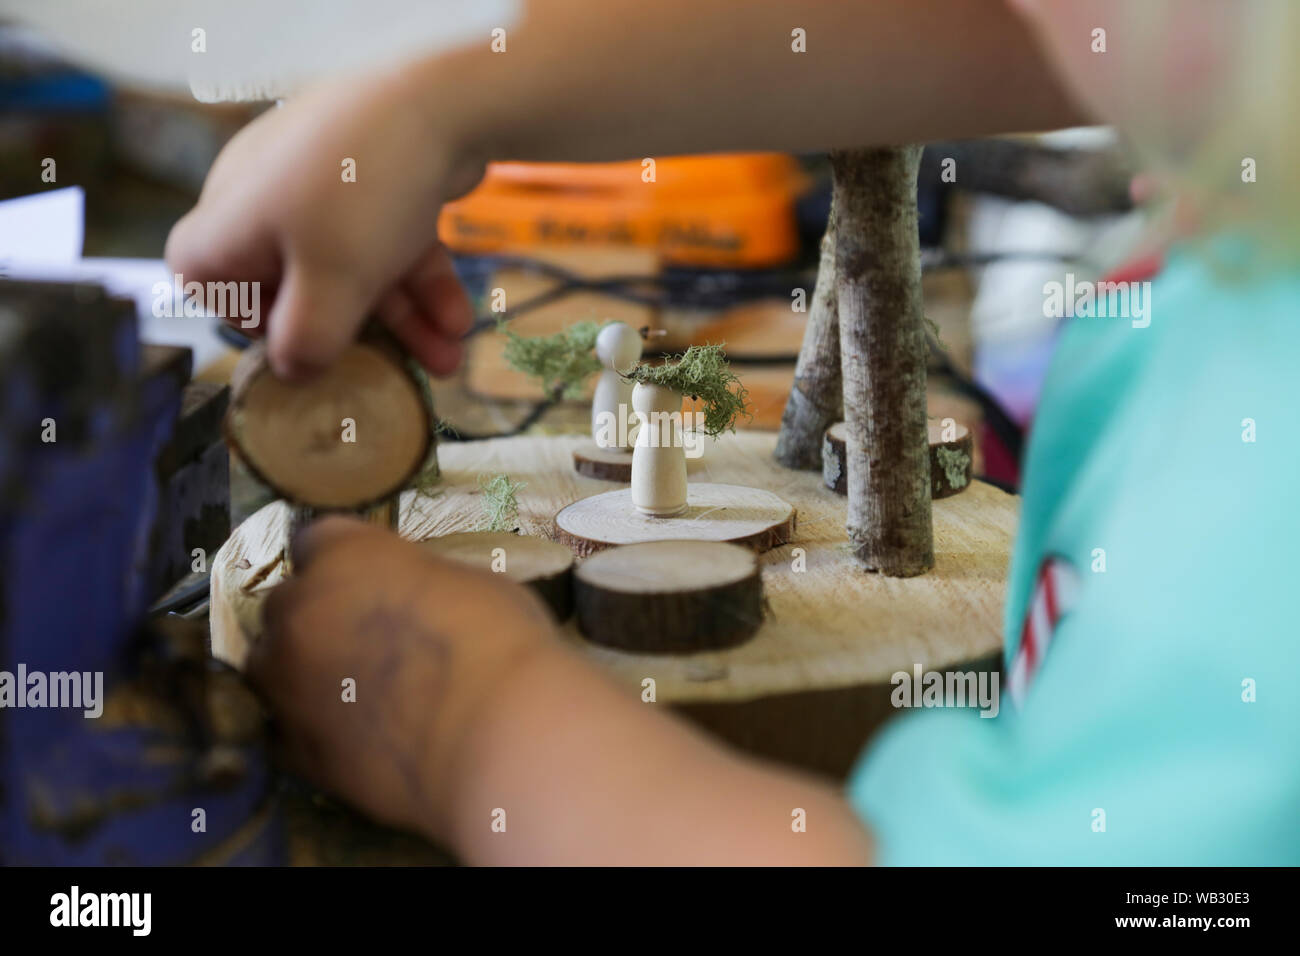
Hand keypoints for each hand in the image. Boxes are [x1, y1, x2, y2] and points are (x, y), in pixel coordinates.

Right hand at [166, 69, 483, 380]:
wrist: (442, 102)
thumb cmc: (360, 194)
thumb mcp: (332, 285)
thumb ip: (306, 341)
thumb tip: (293, 372)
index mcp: (231, 217)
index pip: (201, 273)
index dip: (241, 316)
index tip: (289, 338)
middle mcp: (268, 196)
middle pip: (297, 283)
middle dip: (355, 334)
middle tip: (392, 371)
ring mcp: (324, 184)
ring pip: (355, 268)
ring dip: (402, 319)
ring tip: (448, 359)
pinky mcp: (374, 178)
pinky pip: (387, 240)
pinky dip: (419, 280)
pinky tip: (458, 321)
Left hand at [247, 517, 555, 835]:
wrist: (495, 737)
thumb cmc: (502, 643)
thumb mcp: (469, 582)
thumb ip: (419, 585)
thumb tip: (417, 602)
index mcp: (344, 555)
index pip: (316, 540)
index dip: (343, 562)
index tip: (371, 580)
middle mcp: (299, 610)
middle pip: (285, 603)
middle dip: (316, 616)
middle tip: (366, 640)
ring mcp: (286, 683)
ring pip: (266, 666)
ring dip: (297, 671)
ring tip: (347, 692)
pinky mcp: (293, 749)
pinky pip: (279, 731)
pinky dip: (304, 729)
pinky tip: (345, 737)